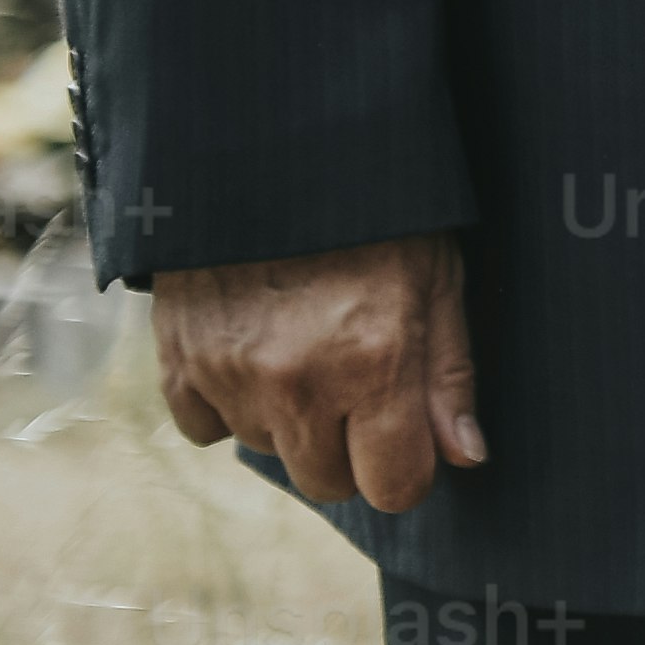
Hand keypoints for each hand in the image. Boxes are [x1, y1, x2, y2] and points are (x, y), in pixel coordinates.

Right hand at [154, 232, 475, 511]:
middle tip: (359, 387)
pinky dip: (228, 403)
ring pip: (270, 451)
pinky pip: (204, 428)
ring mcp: (230, 377)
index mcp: (374, 363)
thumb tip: (467, 456)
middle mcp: (298, 384)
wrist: (268, 158)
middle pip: (329, 482)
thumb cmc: (376, 216)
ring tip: (307, 348)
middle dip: (352, 451)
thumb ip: (448, 375)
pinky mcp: (177, 363)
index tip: (409, 438)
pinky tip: (253, 352)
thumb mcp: (437, 279)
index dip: (409, 469)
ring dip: (291, 421)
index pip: (395, 487)